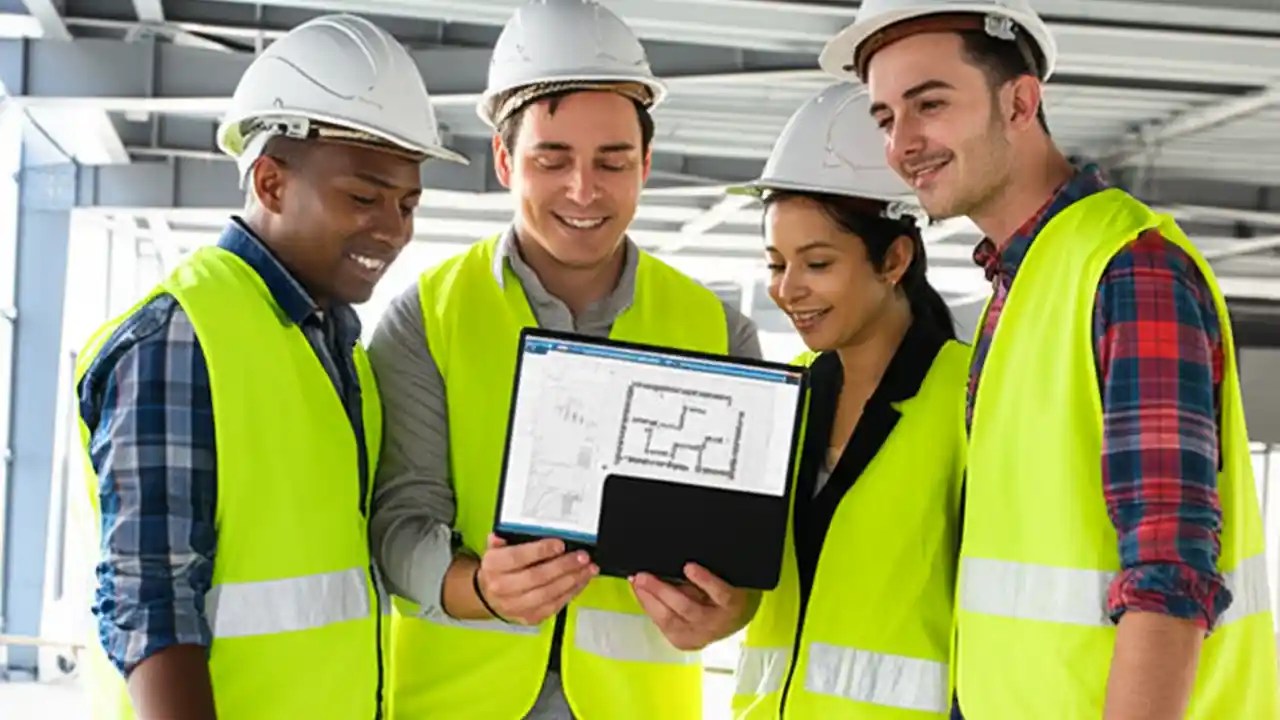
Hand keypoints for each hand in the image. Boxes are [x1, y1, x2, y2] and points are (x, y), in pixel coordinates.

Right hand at [476, 534, 597, 624]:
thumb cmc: (500, 569)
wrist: (491, 595)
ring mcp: (516, 605)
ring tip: (588, 568)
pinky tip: (581, 581)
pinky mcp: (530, 617)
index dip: (540, 551)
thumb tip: (512, 530)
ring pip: (548, 594)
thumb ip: (506, 537)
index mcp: (493, 565)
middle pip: (537, 577)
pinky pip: (555, 606)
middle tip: (582, 556)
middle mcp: (502, 587)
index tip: (560, 544)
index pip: (517, 557)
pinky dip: (571, 592)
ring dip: (573, 580)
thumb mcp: (498, 547)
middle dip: (564, 566)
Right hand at [630, 563, 758, 650]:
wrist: (749, 599)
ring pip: (690, 609)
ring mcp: (721, 620)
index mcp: (687, 637)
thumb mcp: (688, 606)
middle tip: (639, 577)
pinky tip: (690, 569)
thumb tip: (640, 582)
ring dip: (668, 591)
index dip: (646, 604)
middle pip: (672, 618)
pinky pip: (719, 595)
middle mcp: (703, 633)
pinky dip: (704, 582)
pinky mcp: (736, 604)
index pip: (662, 622)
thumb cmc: (712, 603)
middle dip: (652, 596)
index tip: (634, 584)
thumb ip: (668, 599)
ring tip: (654, 575)